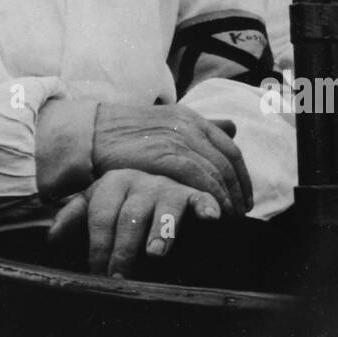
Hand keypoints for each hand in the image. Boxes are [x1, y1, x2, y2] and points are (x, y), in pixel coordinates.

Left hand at [49, 169, 221, 277]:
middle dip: (124, 250)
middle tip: (120, 277)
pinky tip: (211, 219)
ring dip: (161, 231)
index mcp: (112, 183)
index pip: (101, 215)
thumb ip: (75, 220)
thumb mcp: (96, 209)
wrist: (160, 192)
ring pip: (165, 209)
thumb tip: (52, 237)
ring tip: (155, 253)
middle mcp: (141, 182)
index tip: (97, 274)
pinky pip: (202, 200)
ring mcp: (169, 188)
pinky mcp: (195, 196)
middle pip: (130, 216)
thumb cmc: (122, 208)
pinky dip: (207, 208)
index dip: (98, 247)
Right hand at [92, 102, 251, 215]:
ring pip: (217, 172)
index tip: (244, 196)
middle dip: (239, 189)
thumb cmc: (126, 135)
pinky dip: (211, 198)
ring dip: (227, 198)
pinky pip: (200, 179)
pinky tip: (212, 214)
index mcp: (190, 118)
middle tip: (241, 212)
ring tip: (228, 218)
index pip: (229, 147)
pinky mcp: (167, 155)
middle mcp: (189, 125)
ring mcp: (178, 139)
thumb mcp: (166, 124)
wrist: (93, 134)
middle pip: (228, 161)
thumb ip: (198, 129)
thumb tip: (232, 127)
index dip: (242, 174)